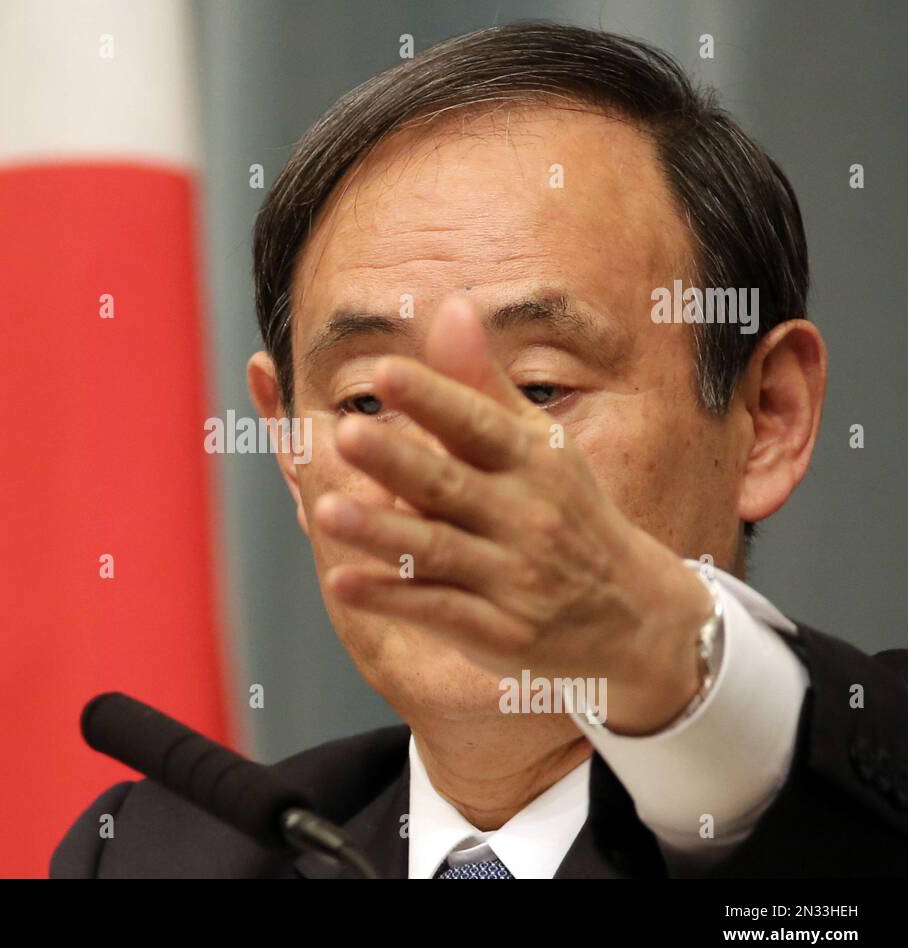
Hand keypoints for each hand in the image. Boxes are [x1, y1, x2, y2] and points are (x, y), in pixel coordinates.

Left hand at [313, 296, 711, 734]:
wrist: (634, 616)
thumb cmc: (567, 512)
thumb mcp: (538, 444)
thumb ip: (482, 381)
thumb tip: (448, 306)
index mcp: (531, 461)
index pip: (477, 424)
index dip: (432, 398)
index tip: (385, 373)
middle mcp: (523, 516)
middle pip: (449, 485)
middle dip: (398, 460)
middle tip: (347, 434)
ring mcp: (511, 577)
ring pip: (437, 549)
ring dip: (382, 531)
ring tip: (324, 510)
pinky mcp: (498, 630)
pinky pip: (437, 610)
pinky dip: (391, 598)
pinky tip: (342, 582)